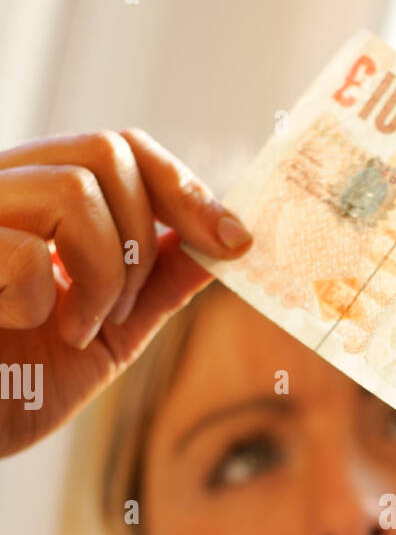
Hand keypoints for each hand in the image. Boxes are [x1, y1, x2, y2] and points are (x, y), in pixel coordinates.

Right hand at [0, 128, 252, 457]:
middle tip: (121, 311)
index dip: (184, 189)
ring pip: (74, 191)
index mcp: (39, 197)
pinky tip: (24, 328)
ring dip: (102, 275)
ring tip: (77, 328)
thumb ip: (160, 284)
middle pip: (108, 152)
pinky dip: (43, 301)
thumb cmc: (16, 385)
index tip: (234, 242)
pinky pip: (25, 253)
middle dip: (142, 241)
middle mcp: (4, 186)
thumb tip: (228, 242)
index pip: (120, 149)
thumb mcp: (110, 333)